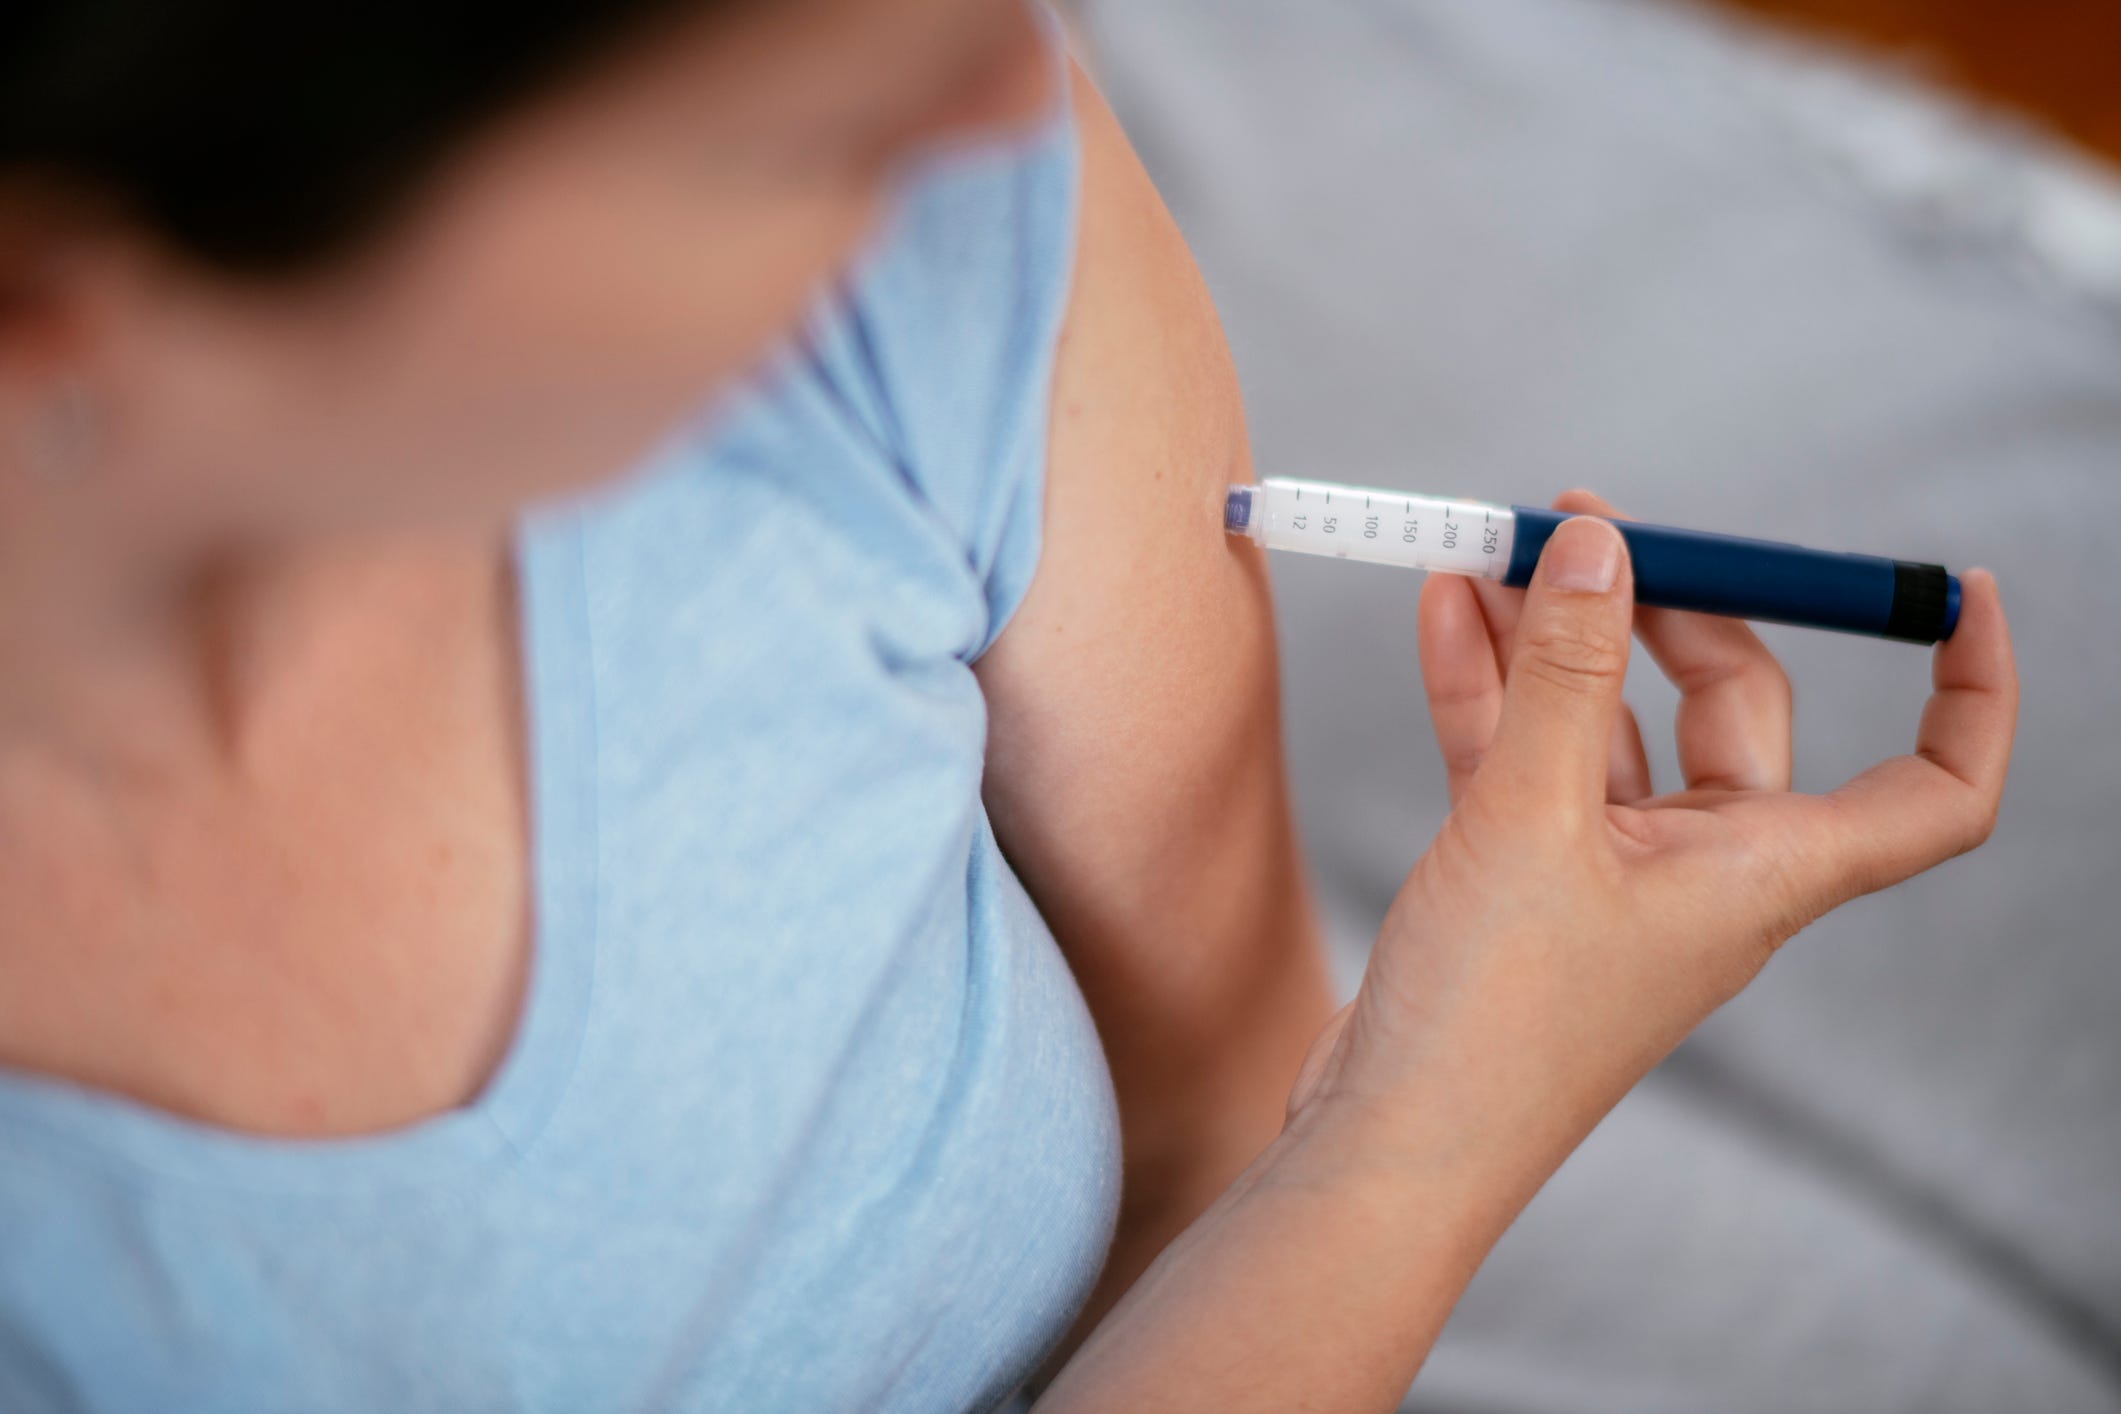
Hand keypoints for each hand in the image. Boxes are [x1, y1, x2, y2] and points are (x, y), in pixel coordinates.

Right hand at [1290, 490, 2017, 1172]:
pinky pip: (1526, 759)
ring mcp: (1610, 877)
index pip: (1932, 787)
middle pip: (1733, 709)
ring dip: (1553, 639)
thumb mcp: (1531, 821)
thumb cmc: (1492, 1026)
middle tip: (1586, 526)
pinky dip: (1492, 688)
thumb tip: (1602, 547)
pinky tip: (1450, 615)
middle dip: (1666, 610)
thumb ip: (1568, 676)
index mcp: (1764, 875)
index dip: (1970, 692)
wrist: (1385, 1146)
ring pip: (1610, 725)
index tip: (1954, 591)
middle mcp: (1705, 873)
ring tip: (1492, 548)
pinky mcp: (1524, 881)